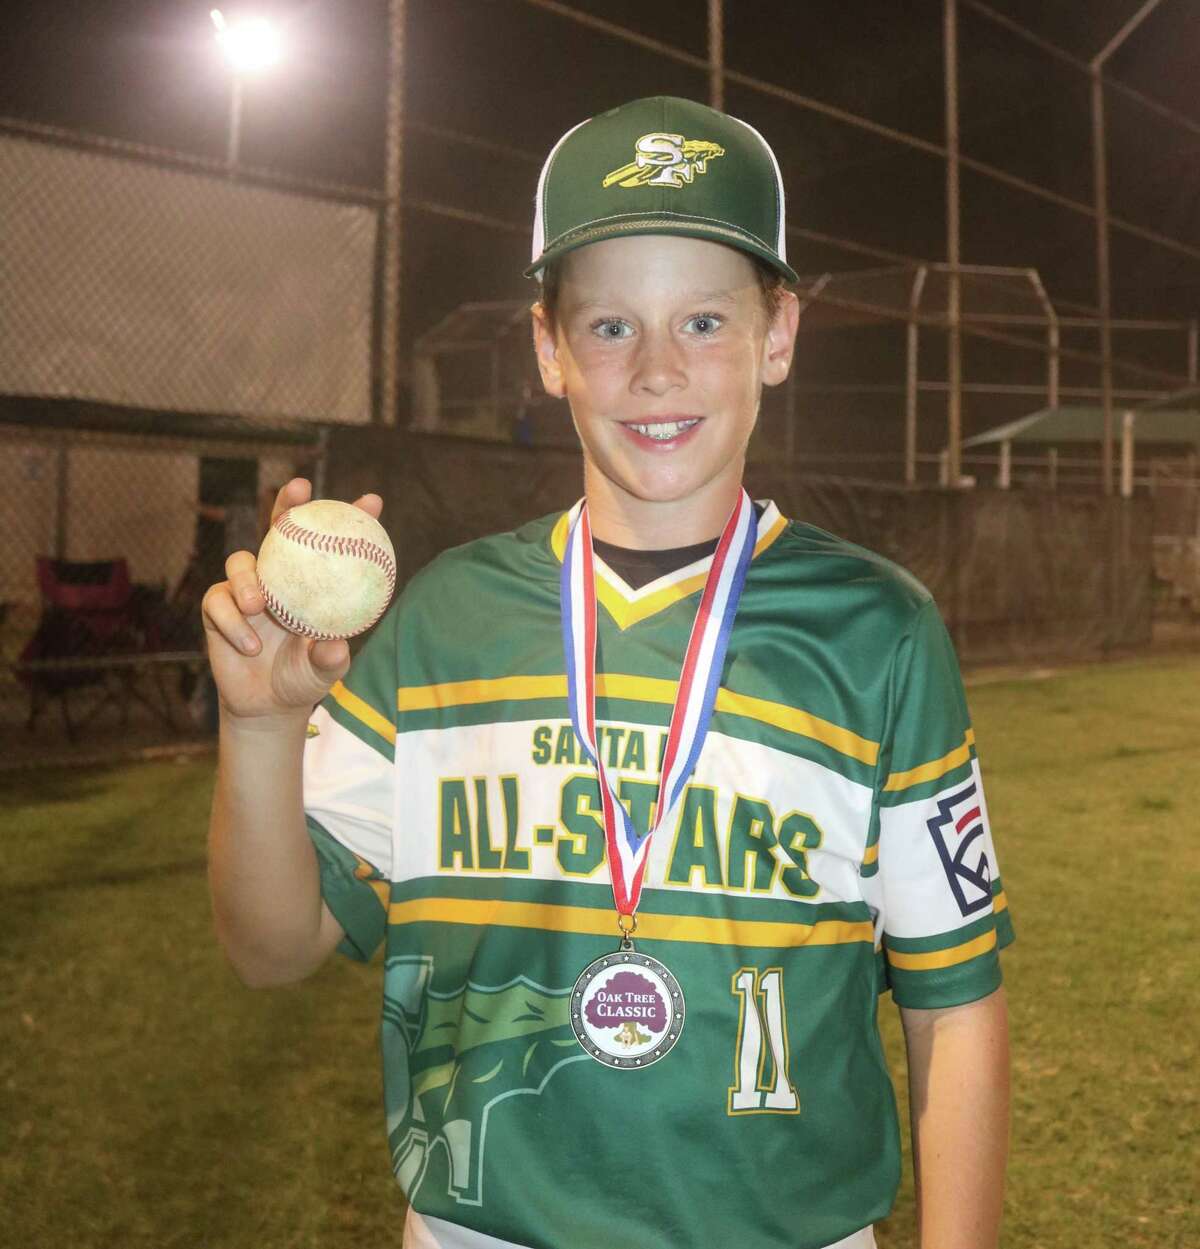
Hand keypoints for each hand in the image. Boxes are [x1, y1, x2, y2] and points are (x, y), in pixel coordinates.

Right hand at [200, 478, 383, 724]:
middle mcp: (278, 577)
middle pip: (278, 528)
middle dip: (288, 502)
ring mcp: (244, 589)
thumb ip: (330, 658)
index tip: (372, 501)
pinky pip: (219, 603)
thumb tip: (336, 644)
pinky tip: (250, 645)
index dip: (351, 518)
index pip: (329, 544)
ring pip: (239, 562)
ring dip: (248, 580)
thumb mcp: (324, 670)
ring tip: (259, 606)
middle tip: (300, 488)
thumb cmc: (303, 678)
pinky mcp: (216, 609)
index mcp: (310, 584)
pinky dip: (234, 624)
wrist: (266, 705)